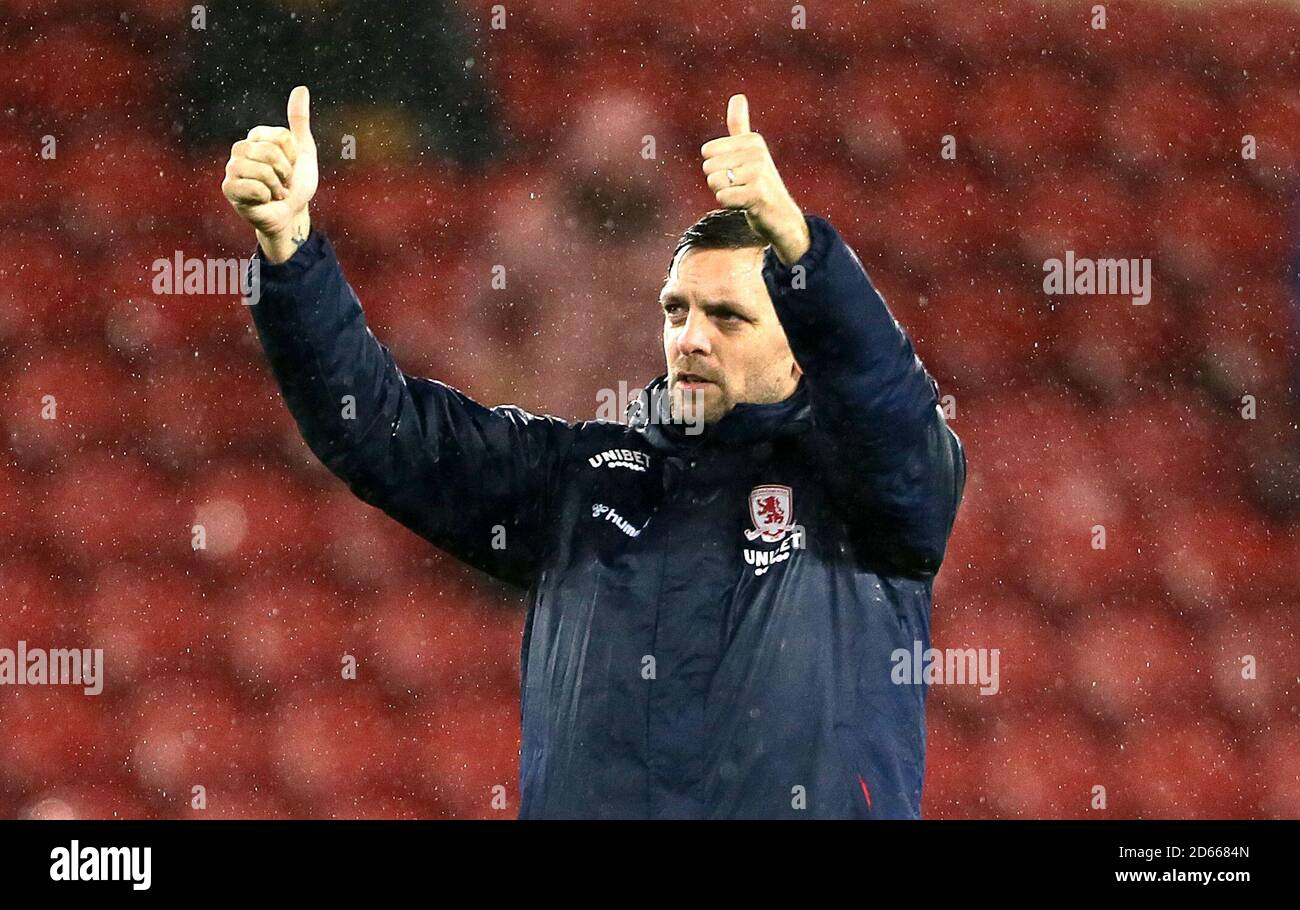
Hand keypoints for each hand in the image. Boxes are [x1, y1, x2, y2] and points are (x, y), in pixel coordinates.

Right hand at [221, 85, 318, 262]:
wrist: (292, 214)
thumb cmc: (296, 184)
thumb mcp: (303, 150)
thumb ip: (299, 121)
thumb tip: (301, 88)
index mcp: (257, 137)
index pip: (282, 137)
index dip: (293, 156)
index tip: (291, 167)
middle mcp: (241, 150)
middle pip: (271, 153)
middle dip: (286, 173)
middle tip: (284, 183)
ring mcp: (232, 169)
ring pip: (262, 171)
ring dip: (278, 187)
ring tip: (275, 193)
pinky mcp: (229, 189)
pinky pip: (253, 187)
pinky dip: (266, 197)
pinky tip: (264, 201)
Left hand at [700, 94, 809, 265]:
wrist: (781, 217)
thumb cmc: (760, 184)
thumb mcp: (752, 151)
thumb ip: (740, 125)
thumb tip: (737, 96)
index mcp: (752, 140)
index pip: (707, 151)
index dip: (716, 167)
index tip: (736, 172)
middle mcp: (757, 153)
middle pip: (709, 167)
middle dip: (719, 182)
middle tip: (739, 187)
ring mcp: (758, 173)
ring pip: (714, 183)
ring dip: (724, 194)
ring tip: (742, 195)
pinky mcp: (756, 194)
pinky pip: (722, 198)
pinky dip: (729, 205)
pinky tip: (745, 205)